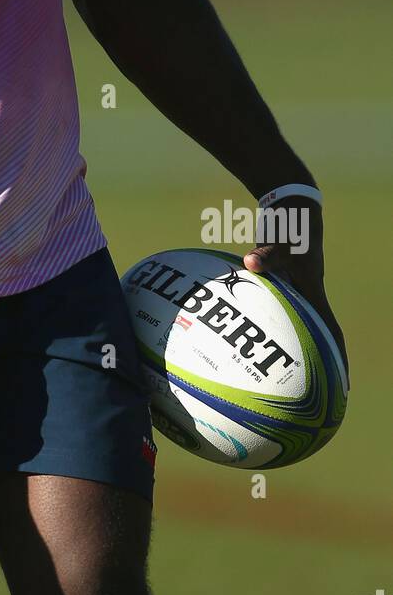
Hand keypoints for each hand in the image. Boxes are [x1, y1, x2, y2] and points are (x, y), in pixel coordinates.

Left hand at [243, 198, 348, 381]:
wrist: (292, 202)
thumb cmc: (290, 223)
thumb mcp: (279, 241)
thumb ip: (266, 255)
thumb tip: (250, 264)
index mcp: (312, 288)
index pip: (328, 329)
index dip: (338, 358)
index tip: (343, 385)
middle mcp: (308, 290)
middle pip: (317, 330)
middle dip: (321, 360)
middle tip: (319, 391)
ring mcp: (297, 283)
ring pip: (298, 319)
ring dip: (297, 340)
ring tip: (288, 368)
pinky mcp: (284, 276)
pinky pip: (280, 304)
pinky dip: (274, 317)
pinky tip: (258, 329)